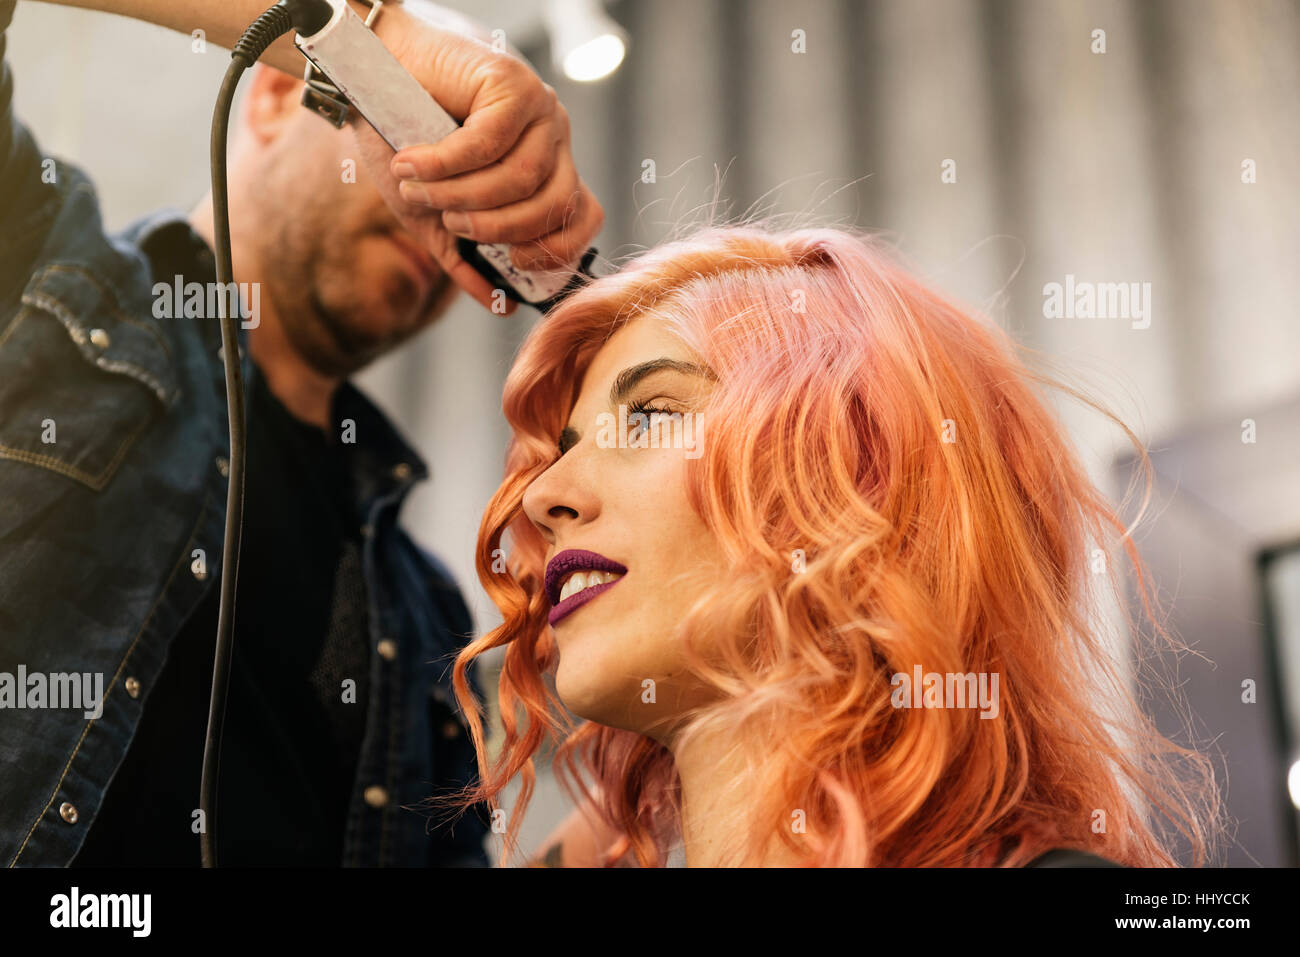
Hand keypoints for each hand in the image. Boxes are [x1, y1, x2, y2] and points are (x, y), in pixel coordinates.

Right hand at [354, 7, 604, 313]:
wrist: (371, 74)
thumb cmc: (404, 141)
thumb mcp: (433, 214)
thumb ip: (465, 259)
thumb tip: (503, 306)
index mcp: (546, 172)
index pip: (583, 218)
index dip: (558, 250)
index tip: (516, 263)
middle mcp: (552, 141)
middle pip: (552, 205)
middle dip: (496, 229)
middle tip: (450, 223)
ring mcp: (537, 110)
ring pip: (522, 178)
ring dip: (462, 196)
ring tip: (419, 189)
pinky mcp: (512, 83)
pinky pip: (489, 141)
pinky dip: (444, 163)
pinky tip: (413, 163)